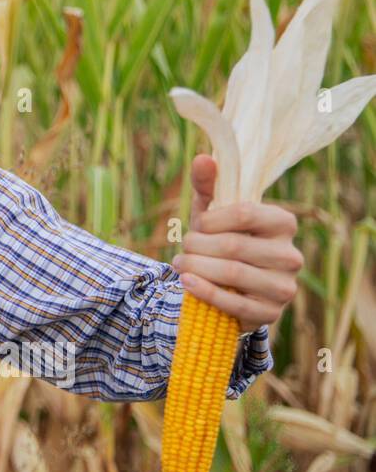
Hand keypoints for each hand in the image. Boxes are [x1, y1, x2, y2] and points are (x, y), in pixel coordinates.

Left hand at [172, 153, 303, 333]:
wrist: (229, 287)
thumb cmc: (220, 239)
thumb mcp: (212, 212)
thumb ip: (207, 185)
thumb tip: (204, 158)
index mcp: (283, 223)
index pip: (244, 213)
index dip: (210, 220)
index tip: (196, 225)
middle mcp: (291, 255)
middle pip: (233, 245)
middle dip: (197, 246)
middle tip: (182, 248)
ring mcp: (284, 286)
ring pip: (232, 273)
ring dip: (196, 267)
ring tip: (180, 264)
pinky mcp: (271, 313)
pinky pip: (234, 303)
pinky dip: (204, 291)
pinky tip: (187, 282)